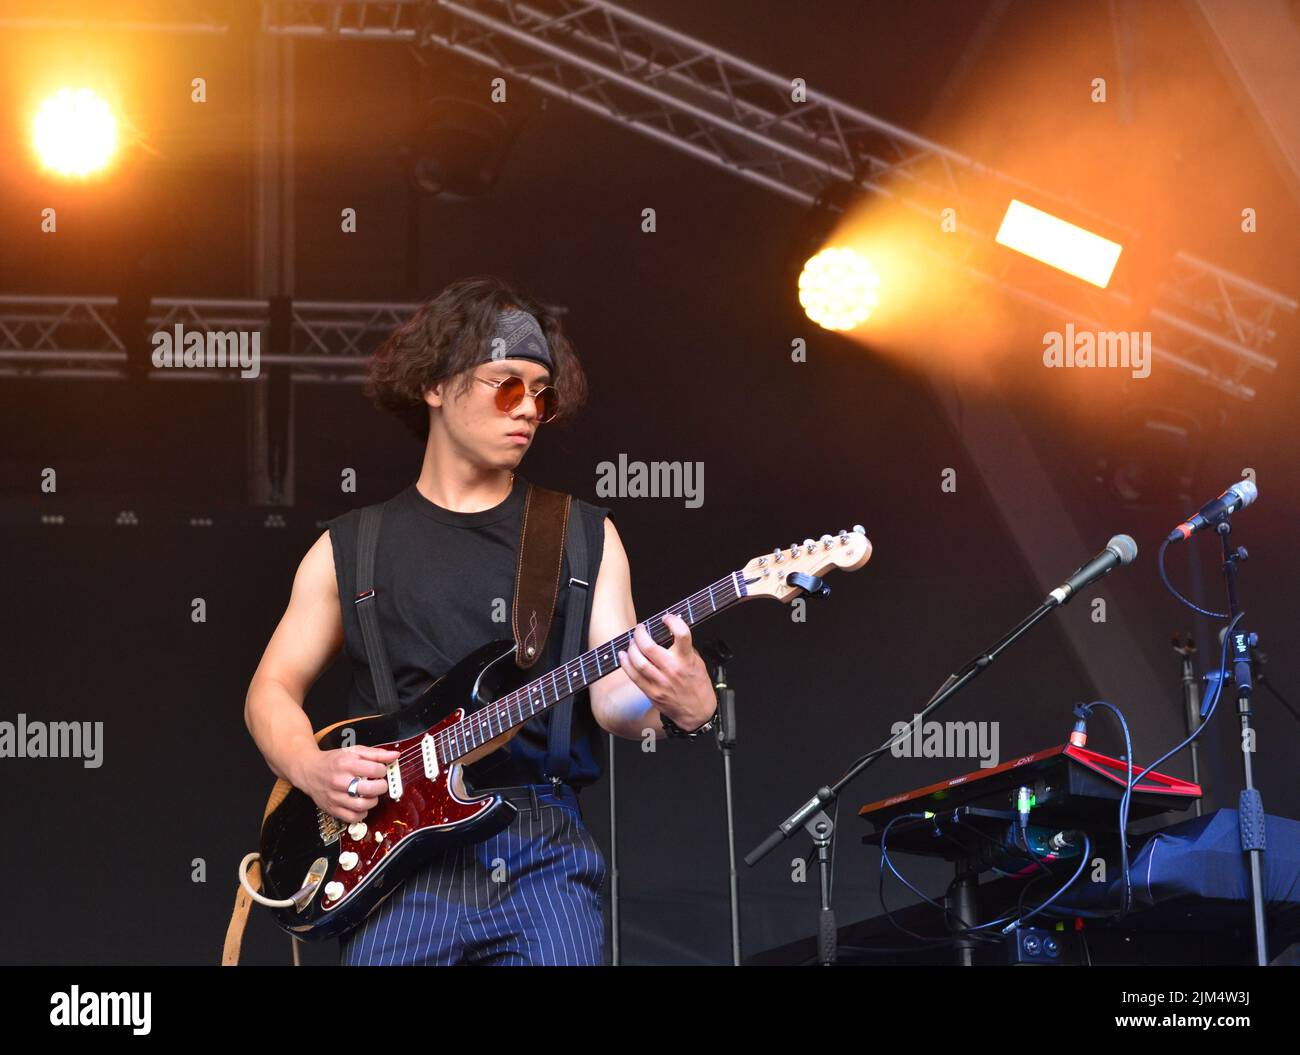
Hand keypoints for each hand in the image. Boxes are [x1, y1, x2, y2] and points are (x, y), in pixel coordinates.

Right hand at [297, 744, 399, 823]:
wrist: (309, 770)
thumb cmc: (334, 761)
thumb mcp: (354, 751)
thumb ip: (376, 754)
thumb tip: (395, 756)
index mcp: (346, 764)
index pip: (374, 770)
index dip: (382, 771)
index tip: (379, 771)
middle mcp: (340, 781)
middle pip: (370, 790)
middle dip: (381, 787)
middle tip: (379, 784)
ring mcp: (335, 797)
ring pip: (362, 806)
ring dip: (373, 801)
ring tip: (370, 794)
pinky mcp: (332, 809)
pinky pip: (353, 817)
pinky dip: (362, 813)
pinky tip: (361, 804)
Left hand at [616, 613, 715, 730]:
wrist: (698, 712)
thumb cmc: (698, 686)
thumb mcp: (697, 662)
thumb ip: (684, 648)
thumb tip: (670, 633)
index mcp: (686, 660)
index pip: (681, 634)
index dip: (673, 621)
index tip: (667, 618)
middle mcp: (672, 670)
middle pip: (649, 647)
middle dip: (640, 633)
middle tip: (640, 629)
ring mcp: (660, 682)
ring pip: (638, 661)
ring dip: (631, 647)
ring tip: (632, 642)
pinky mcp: (651, 692)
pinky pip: (634, 675)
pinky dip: (626, 663)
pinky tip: (623, 655)